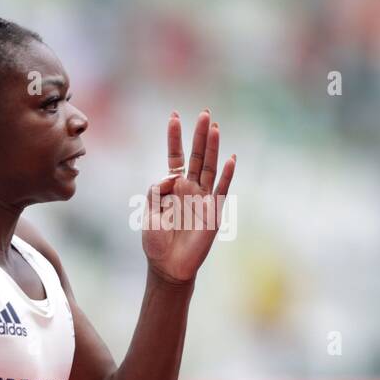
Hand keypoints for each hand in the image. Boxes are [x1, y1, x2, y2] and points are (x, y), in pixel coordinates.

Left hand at [142, 109, 235, 284]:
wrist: (168, 267)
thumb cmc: (156, 242)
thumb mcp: (149, 214)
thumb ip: (155, 192)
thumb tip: (170, 177)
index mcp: (172, 189)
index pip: (175, 158)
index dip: (174, 139)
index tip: (174, 117)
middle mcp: (190, 189)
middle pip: (196, 157)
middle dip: (199, 136)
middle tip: (203, 113)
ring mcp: (203, 198)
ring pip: (210, 168)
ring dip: (212, 148)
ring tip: (214, 127)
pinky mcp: (214, 212)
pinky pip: (222, 190)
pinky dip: (226, 175)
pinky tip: (230, 158)